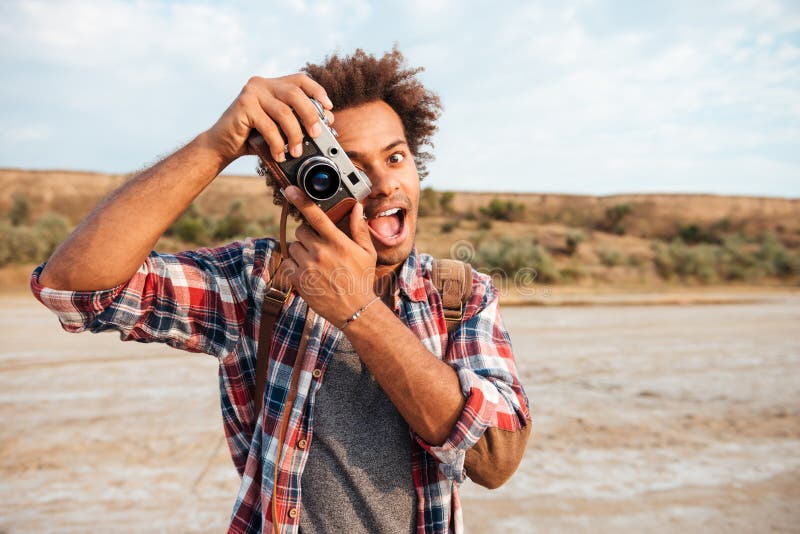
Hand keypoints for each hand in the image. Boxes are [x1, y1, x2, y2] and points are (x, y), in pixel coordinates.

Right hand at [203, 74, 333, 164]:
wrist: (222, 144)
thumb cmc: (253, 137)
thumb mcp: (279, 127)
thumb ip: (298, 121)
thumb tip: (327, 123)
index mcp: (273, 85)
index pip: (300, 79)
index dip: (317, 91)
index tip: (329, 107)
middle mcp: (262, 84)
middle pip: (295, 93)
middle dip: (310, 115)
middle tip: (317, 135)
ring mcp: (251, 93)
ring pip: (284, 112)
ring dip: (295, 135)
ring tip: (296, 152)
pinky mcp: (243, 106)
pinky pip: (269, 126)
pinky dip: (278, 143)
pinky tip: (279, 154)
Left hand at [279, 186, 378, 326]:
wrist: (354, 309)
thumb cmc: (362, 278)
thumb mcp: (367, 252)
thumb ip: (359, 229)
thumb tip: (356, 207)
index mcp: (337, 242)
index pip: (316, 216)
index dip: (301, 200)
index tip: (290, 189)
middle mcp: (320, 252)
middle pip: (301, 231)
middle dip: (308, 236)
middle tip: (319, 247)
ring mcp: (308, 266)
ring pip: (294, 247)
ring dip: (301, 251)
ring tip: (316, 263)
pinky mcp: (298, 280)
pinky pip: (287, 263)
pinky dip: (293, 265)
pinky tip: (307, 272)